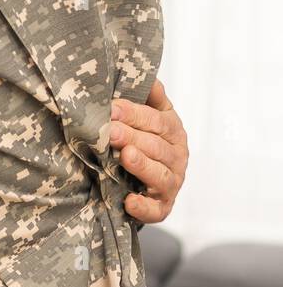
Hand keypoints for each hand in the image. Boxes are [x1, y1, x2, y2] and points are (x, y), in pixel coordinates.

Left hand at [110, 79, 187, 222]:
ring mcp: (171, 183)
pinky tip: (129, 201)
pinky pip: (156, 209)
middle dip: (132, 136)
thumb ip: (149, 97)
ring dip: (142, 166)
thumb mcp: (148, 115)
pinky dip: (144, 206)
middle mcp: (176, 157)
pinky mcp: (162, 207)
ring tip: (125, 156)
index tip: (112, 107)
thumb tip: (149, 76)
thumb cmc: (141, 138)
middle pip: (155, 146)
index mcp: (172, 131)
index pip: (157, 120)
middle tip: (110, 131)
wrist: (141, 178)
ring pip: (159, 174)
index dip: (134, 113)